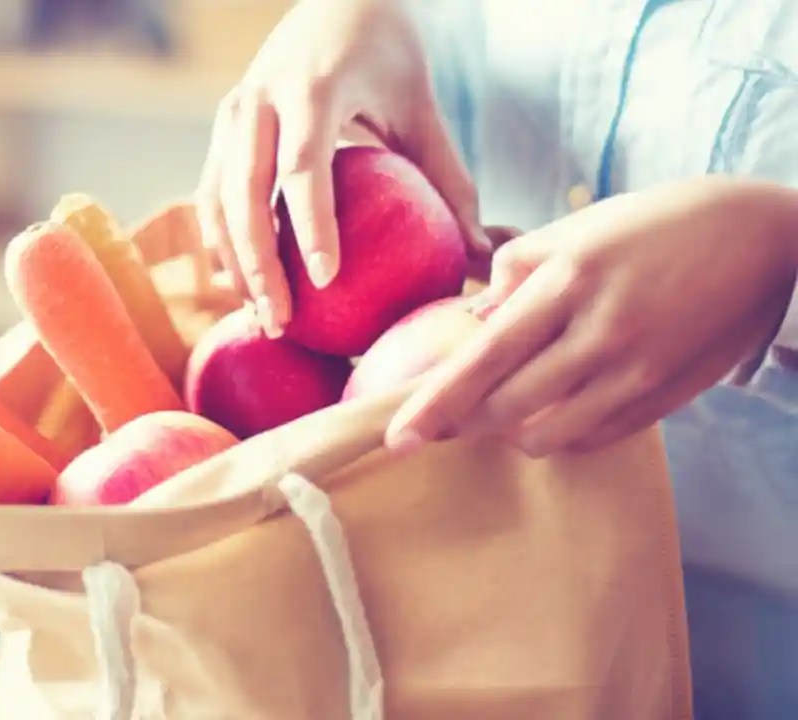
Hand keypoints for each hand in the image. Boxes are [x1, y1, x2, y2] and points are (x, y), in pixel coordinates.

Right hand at [195, 0, 485, 337]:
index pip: (305, 165)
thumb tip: (479, 254)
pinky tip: (245, 287)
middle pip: (245, 193)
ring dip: (234, 264)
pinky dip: (223, 244)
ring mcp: (231, 113)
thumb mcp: (421, 104)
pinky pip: (211, 196)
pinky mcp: (219, 130)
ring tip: (263, 317)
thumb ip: (446, 176)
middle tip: (282, 322)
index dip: (311, 226)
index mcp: (312, 88)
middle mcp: (259, 99)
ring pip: (217, 200)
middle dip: (258, 265)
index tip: (327, 280)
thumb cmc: (386, 53)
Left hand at [386, 177, 797, 455]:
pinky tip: (546, 411)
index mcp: (569, 283)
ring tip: (495, 410)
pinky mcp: (662, 400)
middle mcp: (601, 335)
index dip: (435, 403)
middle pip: (506, 409)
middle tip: (437, 422)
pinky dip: (556, 434)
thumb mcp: (576, 228)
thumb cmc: (653, 225)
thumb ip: (514, 272)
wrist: (761, 240)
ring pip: (546, 435)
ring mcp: (636, 374)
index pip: (484, 359)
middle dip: (461, 423)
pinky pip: (590, 439)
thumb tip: (471, 322)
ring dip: (507, 432)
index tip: (398, 436)